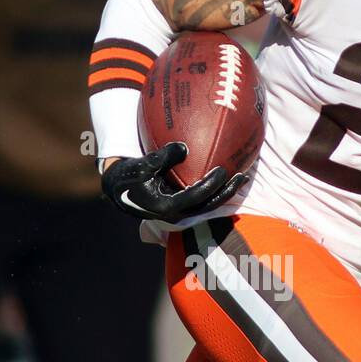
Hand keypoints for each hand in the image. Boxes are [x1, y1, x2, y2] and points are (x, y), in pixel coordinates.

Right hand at [101, 142, 246, 222]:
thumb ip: (162, 157)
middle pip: (208, 205)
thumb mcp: (141, 165)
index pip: (195, 197)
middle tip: (242, 176)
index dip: (211, 185)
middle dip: (227, 192)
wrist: (117, 190)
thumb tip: (184, 148)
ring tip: (243, 177)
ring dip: (225, 193)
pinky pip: (203, 199)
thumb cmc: (128, 176)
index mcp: (166, 207)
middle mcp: (176, 213)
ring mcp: (180, 212)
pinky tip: (228, 176)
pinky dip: (216, 189)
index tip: (223, 170)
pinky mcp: (181, 206)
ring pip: (208, 205)